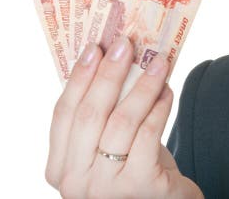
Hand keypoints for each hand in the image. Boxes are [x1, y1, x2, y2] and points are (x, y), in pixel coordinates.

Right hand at [46, 36, 202, 198]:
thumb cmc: (137, 170)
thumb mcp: (110, 147)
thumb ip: (104, 116)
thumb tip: (115, 59)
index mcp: (60, 168)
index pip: (63, 114)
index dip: (79, 77)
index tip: (94, 46)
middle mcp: (76, 182)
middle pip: (90, 114)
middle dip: (109, 73)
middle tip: (126, 44)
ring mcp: (105, 188)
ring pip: (121, 121)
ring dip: (142, 85)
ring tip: (159, 63)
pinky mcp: (139, 187)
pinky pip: (148, 135)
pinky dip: (159, 108)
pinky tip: (168, 91)